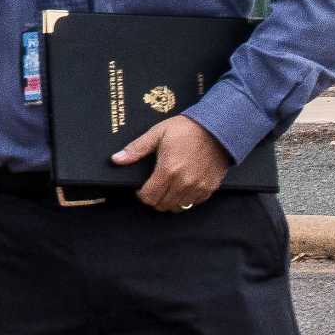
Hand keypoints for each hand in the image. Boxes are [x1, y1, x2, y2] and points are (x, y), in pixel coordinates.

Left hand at [111, 114, 231, 212]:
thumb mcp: (157, 133)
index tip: (141, 187)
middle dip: (154, 199)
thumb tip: (116, 159)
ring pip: (178, 207)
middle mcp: (183, 183)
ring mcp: (198, 187)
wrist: (218, 127)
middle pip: (162, 205)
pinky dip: (186, 199)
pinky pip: (194, 203)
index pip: (148, 197)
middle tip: (154, 187)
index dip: (141, 194)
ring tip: (168, 188)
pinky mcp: (209, 188)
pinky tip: (183, 186)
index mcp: (168, 170)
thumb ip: (136, 149)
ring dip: (170, 200)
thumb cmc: (186, 128)